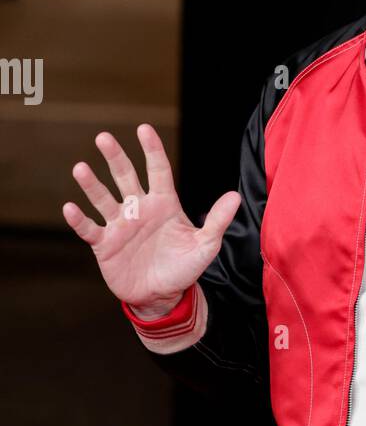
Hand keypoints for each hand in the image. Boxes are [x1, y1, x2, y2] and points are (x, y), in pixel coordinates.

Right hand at [61, 124, 242, 311]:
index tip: (143, 129)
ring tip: (80, 168)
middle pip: (125, 177)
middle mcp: (139, 208)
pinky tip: (71, 207)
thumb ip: (218, 221)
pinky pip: (90, 228)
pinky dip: (79, 219)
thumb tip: (235, 196)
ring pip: (103, 199)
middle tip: (103, 138)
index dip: (152, 150)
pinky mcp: (104, 244)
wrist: (162, 296)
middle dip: (115, 157)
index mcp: (164, 203)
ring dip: (92, 185)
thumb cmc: (184, 267)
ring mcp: (120, 225)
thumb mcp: (205, 246)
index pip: (158, 170)